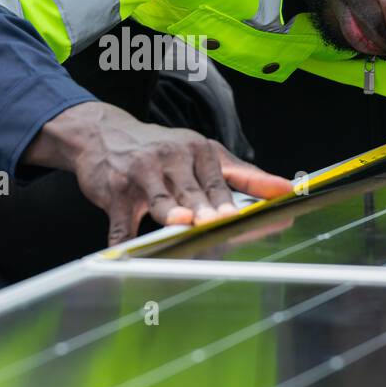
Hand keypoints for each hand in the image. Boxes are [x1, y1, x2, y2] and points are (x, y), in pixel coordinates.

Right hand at [23, 101, 292, 245]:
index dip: (244, 195)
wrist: (103, 134)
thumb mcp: (200, 152)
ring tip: (183, 222)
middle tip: (224, 221)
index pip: (224, 179)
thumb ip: (240, 173)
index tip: (264, 208)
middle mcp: (172, 158)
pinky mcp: (116, 191)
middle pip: (194, 189)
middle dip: (209, 207)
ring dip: (170, 211)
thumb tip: (282, 189)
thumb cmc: (160, 149)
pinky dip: (124, 238)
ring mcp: (142, 173)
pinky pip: (122, 219)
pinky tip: (126, 252)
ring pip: (160, 197)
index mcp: (198, 151)